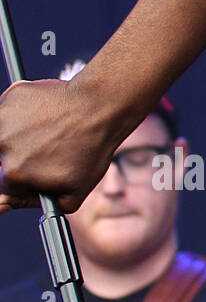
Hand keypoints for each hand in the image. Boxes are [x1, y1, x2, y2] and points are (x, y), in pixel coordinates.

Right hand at [0, 75, 120, 213]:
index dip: (24, 181)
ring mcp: (3, 117)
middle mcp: (1, 144)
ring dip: (19, 136)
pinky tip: (45, 117)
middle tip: (46, 150)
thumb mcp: (73, 194)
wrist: (100, 109)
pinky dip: (22, 115)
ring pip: (5, 134)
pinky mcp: (10, 96)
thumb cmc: (91, 151)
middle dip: (21, 158)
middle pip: (3, 159)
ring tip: (48, 133)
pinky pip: (9, 110)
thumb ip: (34, 203)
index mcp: (14, 172)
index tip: (36, 173)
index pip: (6, 186)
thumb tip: (5, 205)